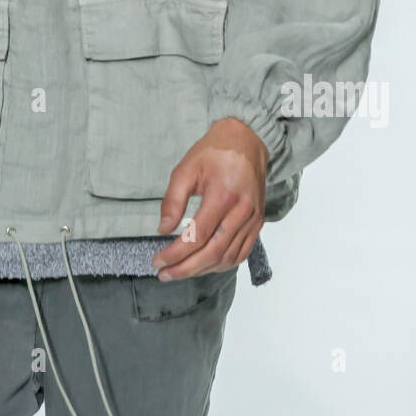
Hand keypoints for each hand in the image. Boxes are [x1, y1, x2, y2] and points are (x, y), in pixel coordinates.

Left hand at [152, 117, 267, 278]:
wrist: (247, 141)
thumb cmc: (214, 152)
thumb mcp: (186, 168)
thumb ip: (173, 200)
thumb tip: (163, 229)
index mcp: (222, 196)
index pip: (197, 236)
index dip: (175, 254)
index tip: (157, 261)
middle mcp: (241, 212)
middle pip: (212, 252)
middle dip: (186, 269)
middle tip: (164, 274)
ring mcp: (253, 220)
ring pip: (227, 257)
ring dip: (202, 270)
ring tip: (179, 272)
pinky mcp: (258, 223)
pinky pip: (241, 253)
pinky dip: (221, 265)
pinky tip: (204, 266)